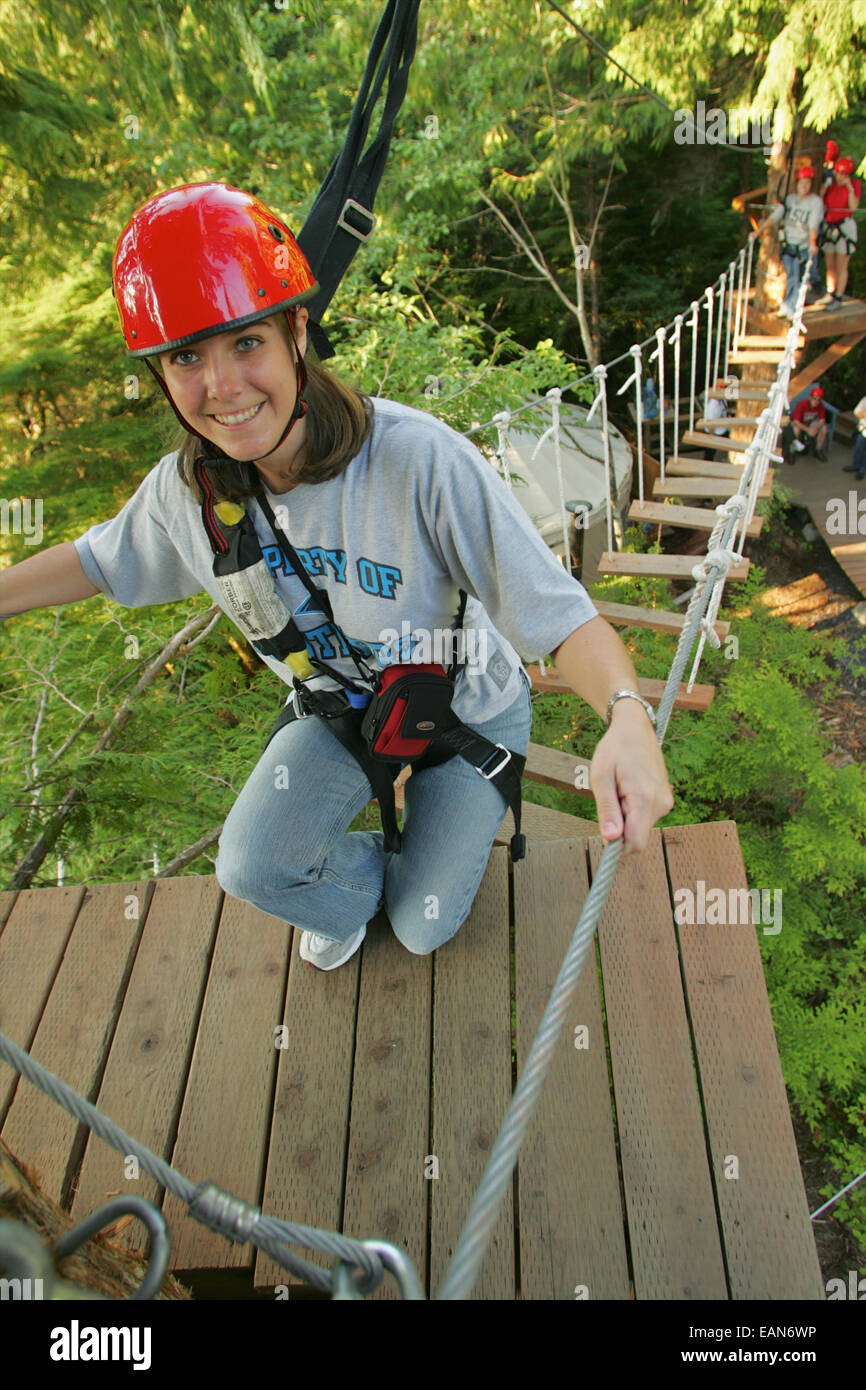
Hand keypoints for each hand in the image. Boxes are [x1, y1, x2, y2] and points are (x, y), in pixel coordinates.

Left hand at [589, 701, 673, 852]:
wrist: (635, 728)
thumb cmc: (614, 749)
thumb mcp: (600, 777)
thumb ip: (606, 810)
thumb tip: (611, 840)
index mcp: (645, 798)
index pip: (635, 844)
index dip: (617, 843)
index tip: (605, 827)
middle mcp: (661, 803)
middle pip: (636, 835)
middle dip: (619, 823)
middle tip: (612, 795)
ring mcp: (666, 802)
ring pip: (640, 826)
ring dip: (625, 815)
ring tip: (620, 788)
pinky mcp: (666, 800)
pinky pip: (645, 816)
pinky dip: (633, 808)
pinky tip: (629, 786)